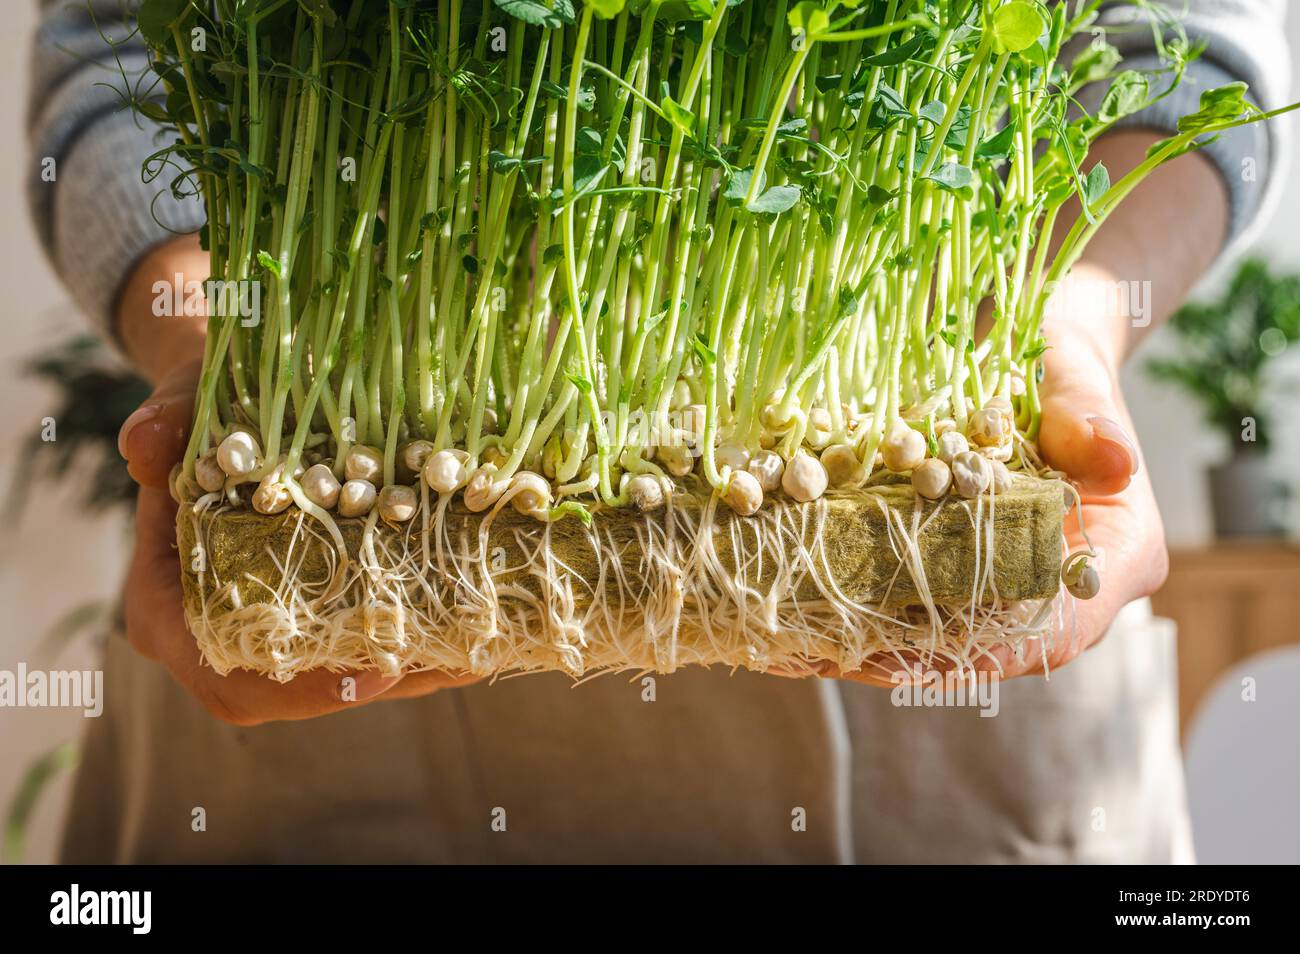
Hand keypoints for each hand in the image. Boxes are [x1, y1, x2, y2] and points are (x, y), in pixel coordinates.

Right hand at [117, 239, 476, 725]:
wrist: (238, 407)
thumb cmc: (206, 407)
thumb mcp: (185, 401)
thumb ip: (168, 422)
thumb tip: (143, 447)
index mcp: (167, 603)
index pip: (219, 668)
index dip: (293, 685)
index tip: (369, 675)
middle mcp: (219, 634)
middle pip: (290, 692)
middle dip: (369, 684)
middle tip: (446, 664)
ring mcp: (272, 633)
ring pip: (337, 680)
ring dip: (410, 674)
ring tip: (477, 654)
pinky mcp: (317, 621)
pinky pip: (366, 652)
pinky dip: (420, 650)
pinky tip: (479, 637)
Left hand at [824, 266, 1167, 687]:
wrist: (1040, 342)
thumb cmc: (1066, 354)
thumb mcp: (1075, 370)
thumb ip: (1086, 412)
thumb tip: (1114, 458)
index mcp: (1121, 551)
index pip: (1064, 629)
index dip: (992, 653)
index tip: (917, 661)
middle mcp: (1069, 581)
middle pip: (995, 644)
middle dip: (913, 659)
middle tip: (833, 659)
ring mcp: (1018, 575)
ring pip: (951, 631)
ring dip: (880, 642)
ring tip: (804, 648)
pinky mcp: (972, 559)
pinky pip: (922, 595)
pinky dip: (871, 603)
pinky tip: (807, 606)